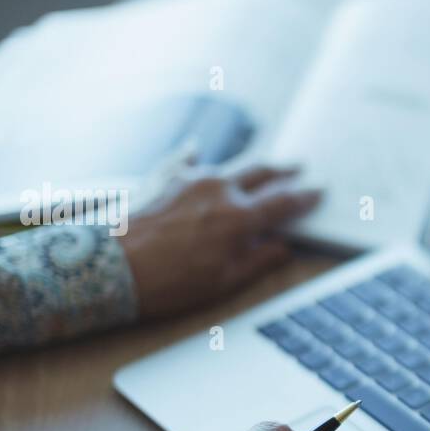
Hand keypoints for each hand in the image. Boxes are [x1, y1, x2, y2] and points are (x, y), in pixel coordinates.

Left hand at [121, 162, 321, 318]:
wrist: (110, 266)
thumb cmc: (169, 282)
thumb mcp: (223, 282)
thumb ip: (258, 261)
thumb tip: (283, 248)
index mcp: (240, 219)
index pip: (284, 202)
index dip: (305, 197)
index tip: (319, 191)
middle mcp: (220, 190)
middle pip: (262, 172)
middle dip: (284, 170)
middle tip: (298, 166)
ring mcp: (191, 178)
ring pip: (230, 165)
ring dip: (248, 165)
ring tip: (259, 165)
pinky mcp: (165, 177)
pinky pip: (186, 159)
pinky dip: (196, 156)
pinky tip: (196, 149)